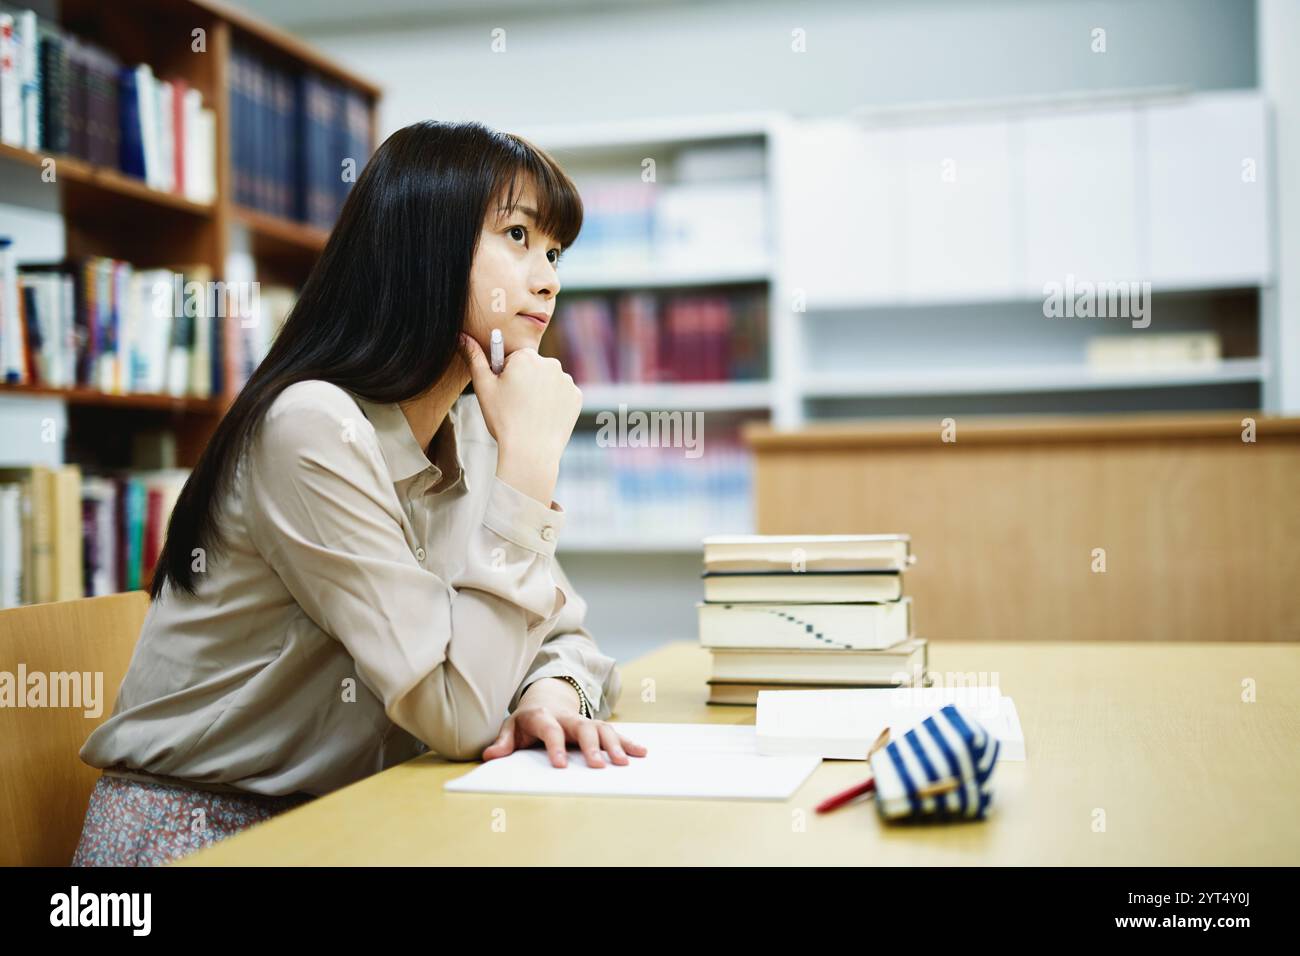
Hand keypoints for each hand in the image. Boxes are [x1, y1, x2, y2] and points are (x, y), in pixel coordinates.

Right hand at [459, 332, 581, 471]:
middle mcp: (550, 363)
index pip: (514, 359)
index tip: (505, 394)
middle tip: (516, 406)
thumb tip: (461, 335)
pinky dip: (554, 403)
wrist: (530, 452)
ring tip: (530, 413)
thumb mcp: (483, 387)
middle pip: (533, 368)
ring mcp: (566, 380)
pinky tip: (544, 417)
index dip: (506, 377)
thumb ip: (473, 357)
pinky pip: (562, 395)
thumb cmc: (503, 419)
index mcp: (526, 356)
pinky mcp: (576, 397)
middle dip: (525, 381)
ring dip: (540, 391)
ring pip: (548, 381)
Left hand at [481, 677, 647, 767]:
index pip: (550, 730)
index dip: (555, 746)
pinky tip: (641, 753)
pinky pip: (615, 732)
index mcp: (543, 718)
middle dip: (591, 746)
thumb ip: (502, 743)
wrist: (546, 700)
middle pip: (582, 728)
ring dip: (614, 745)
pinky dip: (628, 742)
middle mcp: (567, 717)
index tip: (560, 765)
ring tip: (624, 763)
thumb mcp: (511, 728)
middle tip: (598, 766)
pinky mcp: (596, 727)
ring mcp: (584, 721)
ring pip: (602, 729)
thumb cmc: (527, 721)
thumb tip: (488, 757)